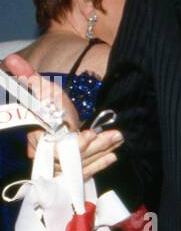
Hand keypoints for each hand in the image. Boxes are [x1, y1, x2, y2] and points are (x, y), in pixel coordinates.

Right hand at [2, 53, 122, 179]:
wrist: (52, 116)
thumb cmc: (47, 102)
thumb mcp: (41, 89)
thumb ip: (28, 76)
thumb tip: (12, 59)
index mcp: (40, 138)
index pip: (57, 147)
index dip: (74, 144)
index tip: (89, 134)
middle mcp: (50, 154)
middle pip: (73, 158)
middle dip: (95, 147)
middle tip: (115, 135)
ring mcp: (61, 164)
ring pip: (82, 164)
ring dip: (102, 151)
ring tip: (118, 138)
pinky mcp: (72, 168)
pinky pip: (85, 171)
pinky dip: (100, 164)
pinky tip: (113, 156)